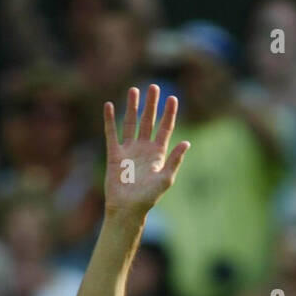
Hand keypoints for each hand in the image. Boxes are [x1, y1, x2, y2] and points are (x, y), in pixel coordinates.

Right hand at [102, 86, 189, 219]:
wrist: (127, 208)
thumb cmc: (148, 197)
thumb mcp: (166, 179)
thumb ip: (175, 160)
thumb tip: (186, 143)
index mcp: (158, 154)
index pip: (165, 129)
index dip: (169, 114)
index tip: (172, 98)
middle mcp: (144, 149)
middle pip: (148, 121)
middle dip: (151, 104)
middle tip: (154, 87)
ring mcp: (129, 150)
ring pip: (130, 122)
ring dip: (132, 107)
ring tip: (134, 90)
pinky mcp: (114, 154)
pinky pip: (111, 133)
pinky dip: (110, 119)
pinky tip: (109, 105)